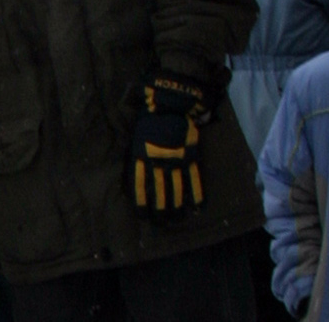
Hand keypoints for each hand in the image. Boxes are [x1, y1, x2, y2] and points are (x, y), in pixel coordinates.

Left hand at [131, 71, 206, 218]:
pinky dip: (197, 197)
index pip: (140, 187)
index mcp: (141, 157)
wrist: (171, 103)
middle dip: (160, 212)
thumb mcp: (135, 136)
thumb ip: (135, 155)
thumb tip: (130, 171)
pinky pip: (195, 182)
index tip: (142, 216)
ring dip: (177, 209)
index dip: (141, 203)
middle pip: (159, 195)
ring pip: (177, 193)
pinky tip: (197, 210)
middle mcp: (158, 164)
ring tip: (177, 221)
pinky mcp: (192, 159)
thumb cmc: (148, 117)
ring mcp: (177, 163)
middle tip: (161, 224)